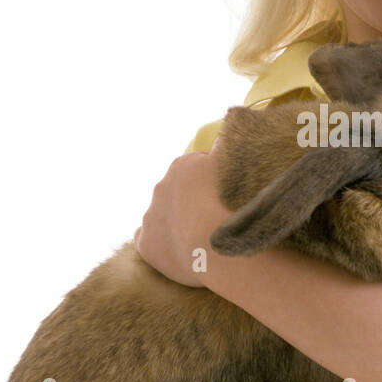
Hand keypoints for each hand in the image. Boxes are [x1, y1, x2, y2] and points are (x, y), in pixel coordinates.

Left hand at [134, 144, 231, 286]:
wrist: (216, 247)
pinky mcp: (145, 243)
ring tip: (202, 239)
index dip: (214, 183)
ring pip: (164, 216)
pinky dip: (162, 243)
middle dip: (193, 201)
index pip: (199, 169)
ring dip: (179, 223)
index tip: (227, 196)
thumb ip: (226, 146)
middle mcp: (161, 186)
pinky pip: (150, 239)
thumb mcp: (237, 165)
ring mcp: (150, 215)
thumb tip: (224, 132)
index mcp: (183, 165)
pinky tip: (180, 250)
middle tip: (216, 218)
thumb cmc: (232, 204)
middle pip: (179, 192)